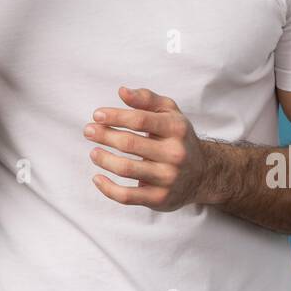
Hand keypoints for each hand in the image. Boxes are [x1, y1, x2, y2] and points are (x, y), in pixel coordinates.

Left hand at [84, 86, 208, 212]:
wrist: (203, 174)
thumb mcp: (169, 112)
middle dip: (104, 135)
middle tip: (88, 131)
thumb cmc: (178, 137)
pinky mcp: (159, 198)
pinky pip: (127, 196)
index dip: (115, 116)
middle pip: (129, 144)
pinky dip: (108, 188)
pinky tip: (97, 178)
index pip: (140, 120)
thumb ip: (146, 99)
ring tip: (93, 153)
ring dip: (103, 159)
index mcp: (176, 129)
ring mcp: (167, 178)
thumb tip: (122, 91)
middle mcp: (174, 154)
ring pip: (126, 169)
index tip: (97, 115)